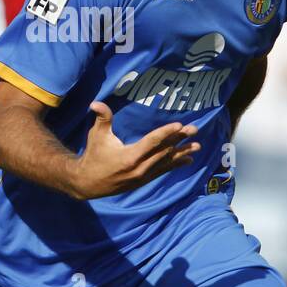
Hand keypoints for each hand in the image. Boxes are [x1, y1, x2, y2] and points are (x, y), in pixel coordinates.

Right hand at [67, 101, 199, 199]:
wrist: (88, 183)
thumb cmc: (93, 156)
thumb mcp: (96, 136)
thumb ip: (101, 118)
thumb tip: (95, 103)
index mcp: (130, 156)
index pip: (152, 142)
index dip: (167, 133)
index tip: (180, 125)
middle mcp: (140, 168)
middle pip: (164, 151)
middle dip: (180, 140)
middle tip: (194, 129)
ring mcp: (143, 176)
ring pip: (166, 162)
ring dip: (182, 153)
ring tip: (197, 146)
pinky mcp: (144, 180)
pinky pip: (163, 171)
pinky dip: (175, 165)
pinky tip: (188, 160)